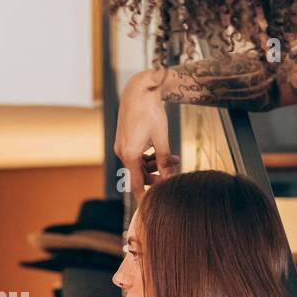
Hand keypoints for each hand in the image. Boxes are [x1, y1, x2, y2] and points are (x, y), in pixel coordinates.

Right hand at [115, 68, 180, 197]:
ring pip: (139, 165)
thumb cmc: (151, 111)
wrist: (139, 89)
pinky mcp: (125, 139)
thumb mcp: (161, 138)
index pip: (136, 184)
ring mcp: (122, 145)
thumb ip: (164, 161)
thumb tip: (170, 179)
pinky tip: (163, 152)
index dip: (145, 197)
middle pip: (139, 175)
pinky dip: (149, 157)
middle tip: (174, 174)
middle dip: (157, 177)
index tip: (152, 207)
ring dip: (155, 165)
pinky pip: (136, 155)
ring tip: (173, 158)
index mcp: (129, 154)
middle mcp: (122, 151)